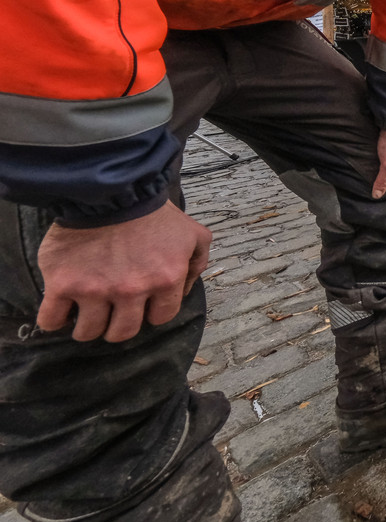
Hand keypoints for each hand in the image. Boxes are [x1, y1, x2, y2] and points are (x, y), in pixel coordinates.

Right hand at [37, 201, 212, 342]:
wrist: (110, 189)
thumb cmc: (152, 212)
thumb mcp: (192, 233)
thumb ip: (197, 262)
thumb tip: (185, 288)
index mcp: (166, 280)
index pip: (160, 318)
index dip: (150, 312)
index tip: (141, 305)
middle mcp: (132, 290)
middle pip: (123, 332)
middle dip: (118, 326)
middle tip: (111, 312)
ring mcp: (96, 289)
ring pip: (89, 332)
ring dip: (88, 327)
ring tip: (86, 313)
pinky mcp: (63, 284)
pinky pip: (51, 320)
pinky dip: (54, 321)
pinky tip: (61, 312)